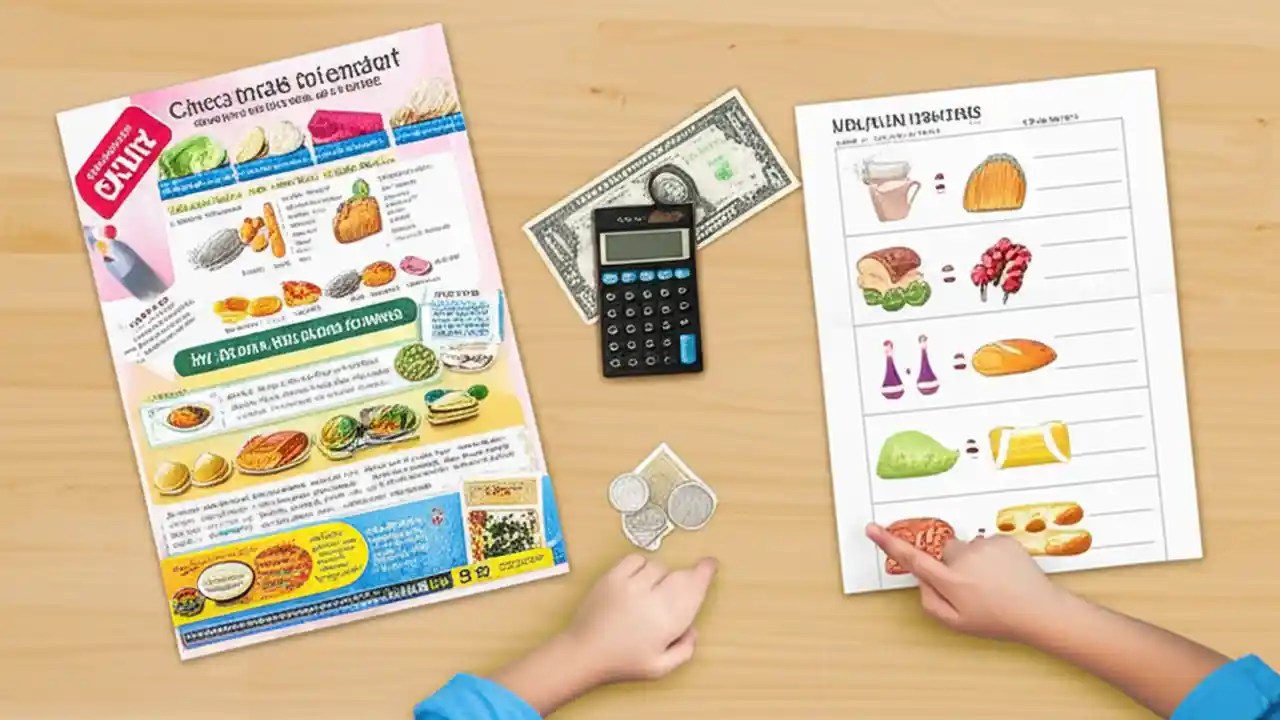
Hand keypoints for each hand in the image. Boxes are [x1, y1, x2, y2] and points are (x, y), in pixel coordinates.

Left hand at [562, 554, 717, 681]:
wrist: (584, 653)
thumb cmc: (622, 663)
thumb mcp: (659, 668)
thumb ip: (684, 651)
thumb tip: (694, 630)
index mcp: (668, 620)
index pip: (693, 588)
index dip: (704, 573)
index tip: (710, 565)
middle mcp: (653, 598)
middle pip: (679, 575)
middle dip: (686, 575)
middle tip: (682, 585)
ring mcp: (631, 585)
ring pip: (658, 566)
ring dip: (661, 575)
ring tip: (652, 591)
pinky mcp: (612, 577)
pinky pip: (635, 560)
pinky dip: (641, 565)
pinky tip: (638, 579)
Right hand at [866, 523, 1068, 642]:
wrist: (1039, 611)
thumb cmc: (999, 620)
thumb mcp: (957, 623)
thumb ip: (930, 602)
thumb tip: (922, 581)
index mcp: (951, 581)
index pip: (913, 559)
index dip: (889, 543)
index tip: (872, 529)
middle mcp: (964, 559)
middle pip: (944, 554)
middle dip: (951, 566)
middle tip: (972, 587)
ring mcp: (984, 547)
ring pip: (966, 549)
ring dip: (973, 562)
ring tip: (993, 583)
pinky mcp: (1002, 539)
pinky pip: (985, 544)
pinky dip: (991, 557)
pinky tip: (1003, 574)